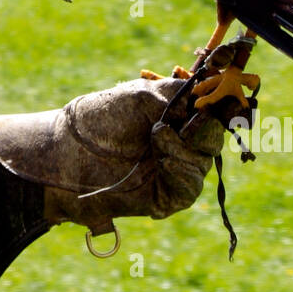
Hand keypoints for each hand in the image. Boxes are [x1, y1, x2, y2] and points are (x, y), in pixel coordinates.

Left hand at [0, 77, 224, 233]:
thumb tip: (216, 99)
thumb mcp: (143, 94)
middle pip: (212, 140)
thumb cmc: (99, 118)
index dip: (221, 108)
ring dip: (187, 148)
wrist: (66, 152)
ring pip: (202, 164)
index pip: (208, 113)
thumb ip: (181, 95)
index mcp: (171, 116)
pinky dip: (181, 170)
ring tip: (160, 135)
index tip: (227, 99)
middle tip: (189, 121)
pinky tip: (164, 157)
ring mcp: (168, 171)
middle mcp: (174, 143)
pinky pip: (188, 187)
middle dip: (206, 129)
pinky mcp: (162, 197)